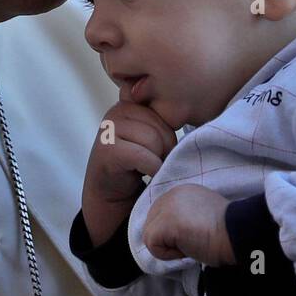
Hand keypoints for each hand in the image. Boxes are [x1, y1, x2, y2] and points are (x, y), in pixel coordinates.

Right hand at [82, 100, 176, 246]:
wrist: (110, 193)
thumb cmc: (136, 164)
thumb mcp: (150, 135)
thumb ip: (161, 120)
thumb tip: (187, 110)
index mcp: (132, 102)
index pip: (167, 112)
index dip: (168, 136)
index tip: (157, 149)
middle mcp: (118, 110)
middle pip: (162, 128)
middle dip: (165, 149)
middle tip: (153, 162)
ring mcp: (110, 128)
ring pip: (154, 141)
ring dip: (157, 160)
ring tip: (147, 168)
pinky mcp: (108, 149)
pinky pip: (143, 156)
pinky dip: (151, 169)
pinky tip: (143, 175)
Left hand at [141, 185, 235, 266]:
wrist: (238, 233)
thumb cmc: (226, 230)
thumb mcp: (202, 215)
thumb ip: (184, 217)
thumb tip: (171, 233)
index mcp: (181, 191)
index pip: (159, 215)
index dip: (172, 232)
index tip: (194, 236)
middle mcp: (171, 194)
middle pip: (151, 224)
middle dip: (167, 239)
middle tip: (192, 242)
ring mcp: (166, 207)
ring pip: (150, 235)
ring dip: (168, 248)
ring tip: (190, 245)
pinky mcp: (165, 223)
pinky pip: (152, 245)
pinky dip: (168, 254)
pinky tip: (187, 250)